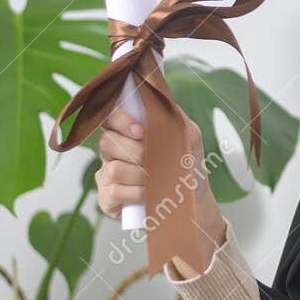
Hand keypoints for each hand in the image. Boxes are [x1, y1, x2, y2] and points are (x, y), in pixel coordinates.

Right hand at [94, 106, 227, 277]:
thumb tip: (160, 100)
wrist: (193, 198)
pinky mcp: (106, 199)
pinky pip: (114, 192)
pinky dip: (136, 193)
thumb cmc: (187, 164)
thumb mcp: (189, 137)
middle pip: (107, 142)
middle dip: (136, 151)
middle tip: (154, 160)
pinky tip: (148, 194)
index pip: (109, 116)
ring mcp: (106, 176)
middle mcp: (111, 152)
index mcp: (126, 132)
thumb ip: (174, 115)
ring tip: (156, 179)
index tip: (141, 130)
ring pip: (113, 168)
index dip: (120, 121)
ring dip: (141, 175)